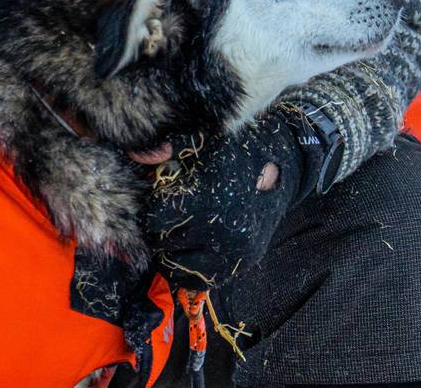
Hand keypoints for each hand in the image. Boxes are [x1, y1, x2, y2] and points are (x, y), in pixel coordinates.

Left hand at [143, 110, 339, 289]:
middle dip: (161, 232)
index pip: (156, 222)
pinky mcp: (247, 261)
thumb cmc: (238, 147)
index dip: (152, 211)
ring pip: (182, 268)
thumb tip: (135, 158)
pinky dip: (194, 268)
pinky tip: (194, 248)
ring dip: (174, 253)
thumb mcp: (201, 140)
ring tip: (179, 234)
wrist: (286, 162)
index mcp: (205, 202)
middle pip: (166, 246)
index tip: (159, 201)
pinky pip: (206, 279)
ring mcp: (235, 252)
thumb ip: (166, 148)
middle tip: (167, 218)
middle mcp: (220, 233)